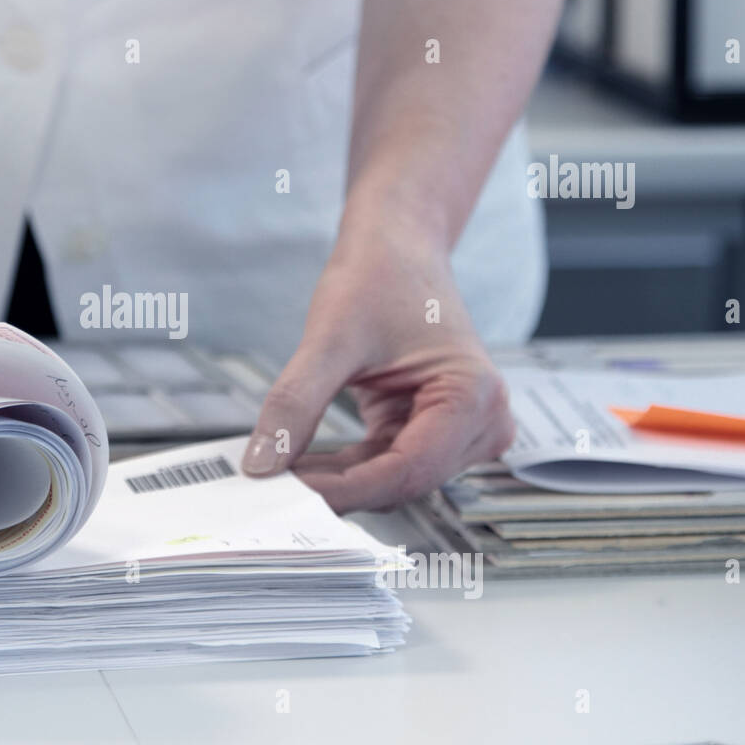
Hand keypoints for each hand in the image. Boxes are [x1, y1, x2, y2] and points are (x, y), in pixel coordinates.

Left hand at [242, 226, 515, 512]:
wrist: (396, 249)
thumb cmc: (380, 277)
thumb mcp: (329, 339)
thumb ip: (295, 404)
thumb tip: (262, 464)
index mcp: (473, 397)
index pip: (406, 471)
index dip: (344, 490)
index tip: (288, 496)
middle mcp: (482, 422)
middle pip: (402, 482)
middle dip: (337, 489)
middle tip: (272, 492)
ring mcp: (462, 431)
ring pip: (391, 480)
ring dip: (337, 482)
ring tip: (280, 478)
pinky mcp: (434, 431)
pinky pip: (385, 465)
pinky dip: (345, 468)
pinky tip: (302, 465)